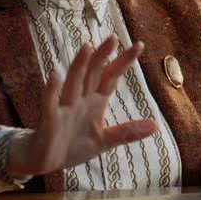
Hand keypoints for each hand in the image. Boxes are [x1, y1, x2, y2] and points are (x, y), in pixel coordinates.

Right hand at [6, 36, 156, 177]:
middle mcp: (80, 100)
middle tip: (113, 38)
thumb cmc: (73, 146)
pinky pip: (50, 103)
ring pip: (73, 83)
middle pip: (92, 74)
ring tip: (86, 47)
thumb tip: (156, 125)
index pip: (111, 77)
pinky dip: (52, 91)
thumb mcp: (104, 141)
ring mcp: (64, 108)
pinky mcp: (49, 120)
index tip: (138, 45)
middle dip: (102, 57)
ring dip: (79, 66)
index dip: (123, 62)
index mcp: (95, 103)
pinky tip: (55, 76)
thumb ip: (127, 132)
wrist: (44, 161)